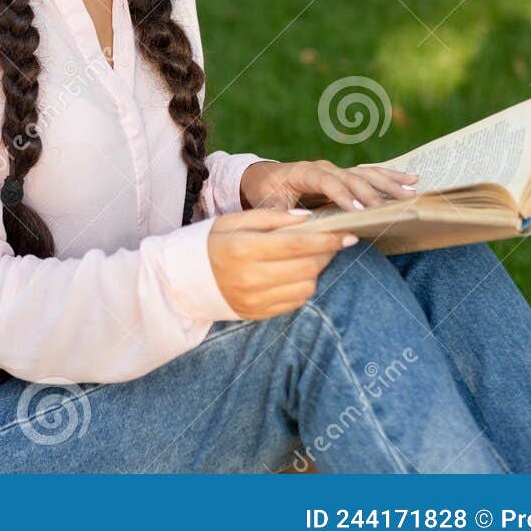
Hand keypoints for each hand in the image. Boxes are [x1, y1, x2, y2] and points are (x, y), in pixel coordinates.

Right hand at [208, 209, 356, 318]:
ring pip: (305, 287)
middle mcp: (250, 278)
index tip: (347, 234)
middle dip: (326, 253)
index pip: (296, 244)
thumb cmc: (211, 243)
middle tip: (334, 242)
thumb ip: (271, 217)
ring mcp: (254, 299)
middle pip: (305, 267)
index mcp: (243, 249)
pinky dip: (303, 286)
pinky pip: (295, 302)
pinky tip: (299, 273)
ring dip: (316, 270)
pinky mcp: (258, 314)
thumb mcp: (234, 221)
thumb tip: (307, 218)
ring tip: (313, 256)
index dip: (326, 240)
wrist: (183, 279)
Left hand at [239, 158, 417, 212]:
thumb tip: (294, 223)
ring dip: (389, 183)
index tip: (358, 210)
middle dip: (370, 194)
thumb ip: (277, 212)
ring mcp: (337, 170)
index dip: (342, 195)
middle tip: (389, 209)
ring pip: (366, 174)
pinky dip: (391, 177)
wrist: (265, 178)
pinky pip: (371, 174)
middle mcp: (324, 168)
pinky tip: (412, 179)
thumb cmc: (266, 192)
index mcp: (303, 172)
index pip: (326, 181)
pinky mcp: (346, 176)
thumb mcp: (266, 203)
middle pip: (351, 178)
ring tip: (410, 192)